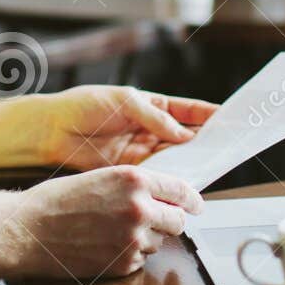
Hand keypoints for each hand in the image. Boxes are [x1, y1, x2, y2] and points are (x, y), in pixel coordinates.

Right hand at [4, 165, 203, 277]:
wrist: (27, 231)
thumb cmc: (56, 202)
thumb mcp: (99, 178)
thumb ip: (132, 186)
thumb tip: (158, 196)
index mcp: (133, 179)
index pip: (180, 190)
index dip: (192, 199)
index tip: (197, 205)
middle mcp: (139, 207)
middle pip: (178, 220)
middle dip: (170, 222)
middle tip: (156, 222)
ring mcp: (133, 238)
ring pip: (159, 242)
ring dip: (145, 240)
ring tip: (113, 233)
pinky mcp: (123, 263)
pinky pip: (140, 261)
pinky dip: (129, 257)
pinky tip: (104, 248)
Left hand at [31, 85, 217, 170]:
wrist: (51, 130)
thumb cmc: (83, 105)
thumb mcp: (124, 102)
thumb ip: (155, 118)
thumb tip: (185, 134)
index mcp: (153, 106)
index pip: (190, 111)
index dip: (211, 115)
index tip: (232, 120)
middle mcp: (152, 129)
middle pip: (188, 137)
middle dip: (208, 142)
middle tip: (229, 148)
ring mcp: (143, 150)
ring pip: (177, 158)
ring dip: (193, 162)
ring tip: (213, 166)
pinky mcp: (132, 170)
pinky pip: (158, 174)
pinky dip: (172, 178)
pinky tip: (184, 182)